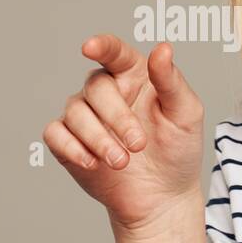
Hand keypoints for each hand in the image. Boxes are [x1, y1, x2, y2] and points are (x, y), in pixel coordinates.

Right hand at [42, 35, 204, 231]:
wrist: (163, 196)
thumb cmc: (178, 149)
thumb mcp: (186, 113)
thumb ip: (172, 81)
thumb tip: (162, 48)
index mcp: (133, 75)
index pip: (114, 52)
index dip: (101, 46)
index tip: (89, 47)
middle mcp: (106, 91)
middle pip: (96, 88)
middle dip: (116, 117)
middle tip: (138, 145)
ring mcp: (85, 117)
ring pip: (75, 112)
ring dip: (98, 138)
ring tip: (122, 162)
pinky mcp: (69, 143)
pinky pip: (55, 134)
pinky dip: (71, 147)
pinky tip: (91, 162)